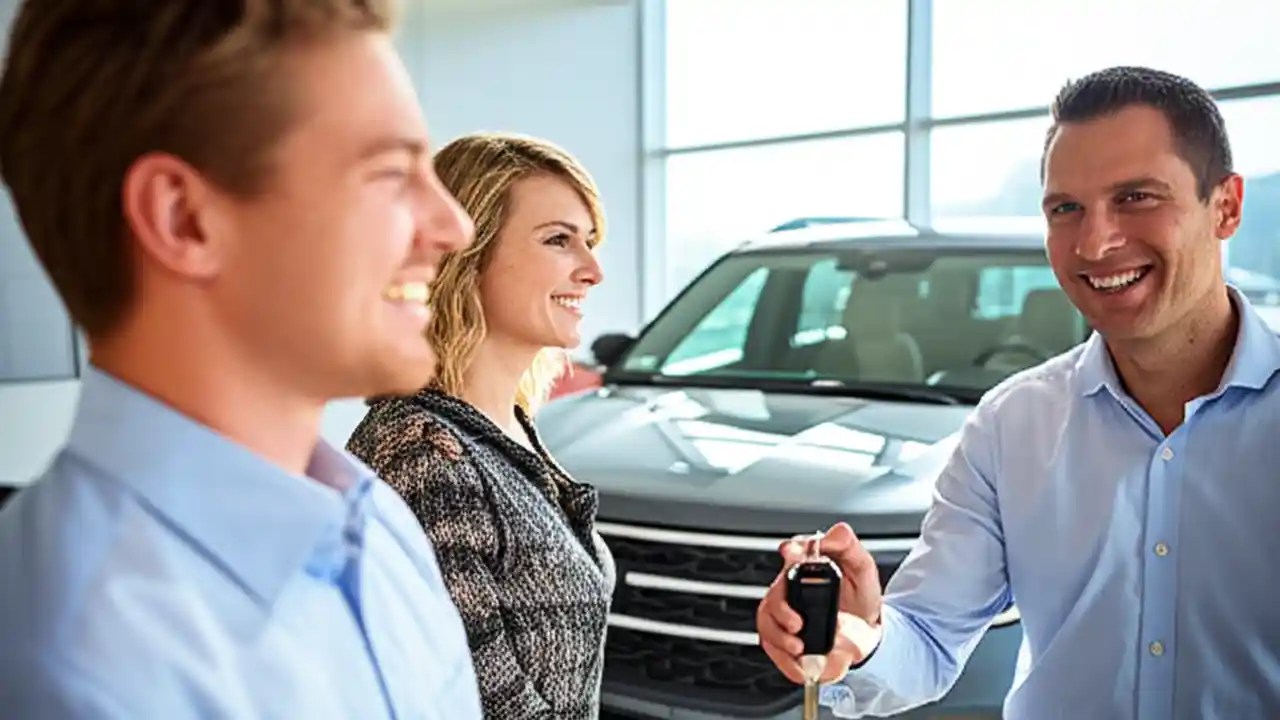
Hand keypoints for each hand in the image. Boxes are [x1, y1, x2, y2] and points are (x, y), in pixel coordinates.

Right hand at [756, 522, 884, 683]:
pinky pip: (771, 644)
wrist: (867, 636)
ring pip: (767, 620)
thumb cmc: (861, 599)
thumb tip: (836, 533)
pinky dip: (783, 657)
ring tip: (799, 646)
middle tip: (797, 623)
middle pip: (774, 592)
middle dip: (781, 609)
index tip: (791, 553)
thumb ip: (849, 546)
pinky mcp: (782, 636)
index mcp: (807, 565)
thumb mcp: (862, 568)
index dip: (791, 552)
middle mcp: (790, 587)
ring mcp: (783, 613)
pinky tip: (799, 659)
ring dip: (779, 636)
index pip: (793, 552)